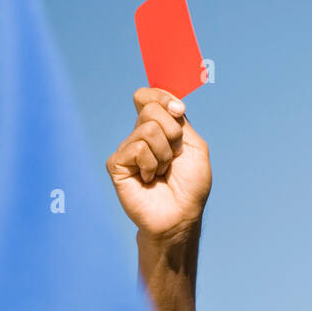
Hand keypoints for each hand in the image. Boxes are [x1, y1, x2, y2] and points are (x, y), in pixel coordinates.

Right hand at [106, 87, 211, 240]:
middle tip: (174, 156)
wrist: (181, 214)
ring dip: (164, 154)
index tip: (178, 111)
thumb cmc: (190, 184)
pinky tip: (149, 179)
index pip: (150, 96)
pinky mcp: (117, 164)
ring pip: (147, 130)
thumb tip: (168, 102)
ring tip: (162, 172)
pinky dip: (151, 165)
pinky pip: (137, 149)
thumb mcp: (194, 145)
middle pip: (151, 109)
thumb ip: (180, 120)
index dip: (162, 97)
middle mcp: (140, 134)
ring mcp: (127, 149)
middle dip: (172, 133)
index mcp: (159, 127)